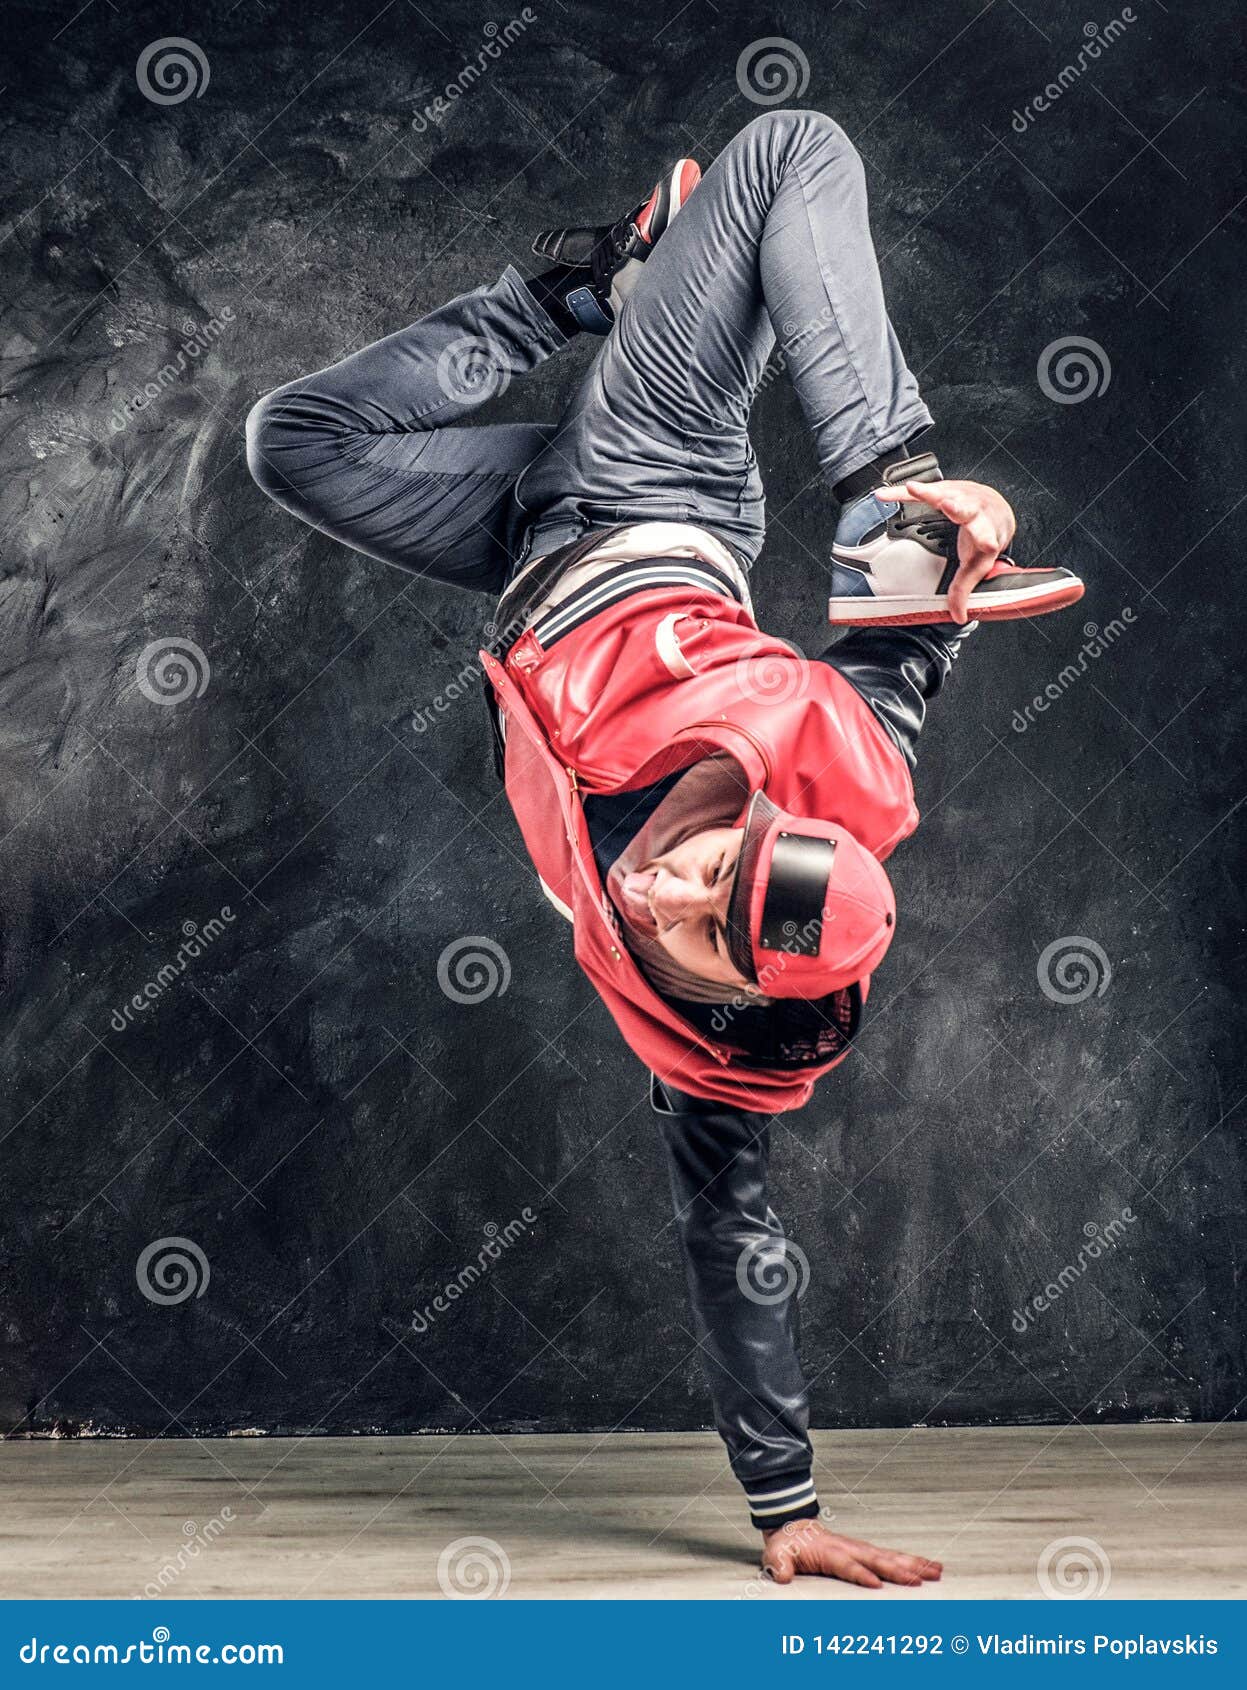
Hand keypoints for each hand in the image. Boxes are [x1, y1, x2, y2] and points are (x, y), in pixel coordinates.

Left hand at [761, 1517, 942, 1587]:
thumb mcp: (777, 1554)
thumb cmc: (789, 1545)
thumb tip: (782, 1575)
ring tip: (935, 1571)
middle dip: (898, 1571)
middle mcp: (850, 1549)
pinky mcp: (867, 1553)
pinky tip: (929, 1567)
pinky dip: (912, 1562)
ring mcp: (861, 1549)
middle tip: (918, 1581)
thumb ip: (779, 1564)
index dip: (861, 1575)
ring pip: (890, 1557)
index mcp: (829, 1552)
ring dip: (913, 1564)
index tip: (876, 1585)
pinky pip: (892, 1557)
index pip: (847, 1565)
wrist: (794, 1528)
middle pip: (877, 1560)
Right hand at [901, 477, 1015, 624]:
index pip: (987, 538)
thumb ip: (964, 588)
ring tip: (911, 489)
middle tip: (948, 504)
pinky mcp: (946, 489)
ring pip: (946, 492)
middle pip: (967, 509)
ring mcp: (962, 497)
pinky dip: (902, 493)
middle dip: (957, 506)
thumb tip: (957, 616)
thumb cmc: (987, 536)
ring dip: (928, 492)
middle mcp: (977, 512)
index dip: (984, 540)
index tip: (984, 543)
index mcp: (985, 534)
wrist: (996, 511)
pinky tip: (884, 495)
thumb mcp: (978, 564)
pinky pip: (923, 490)